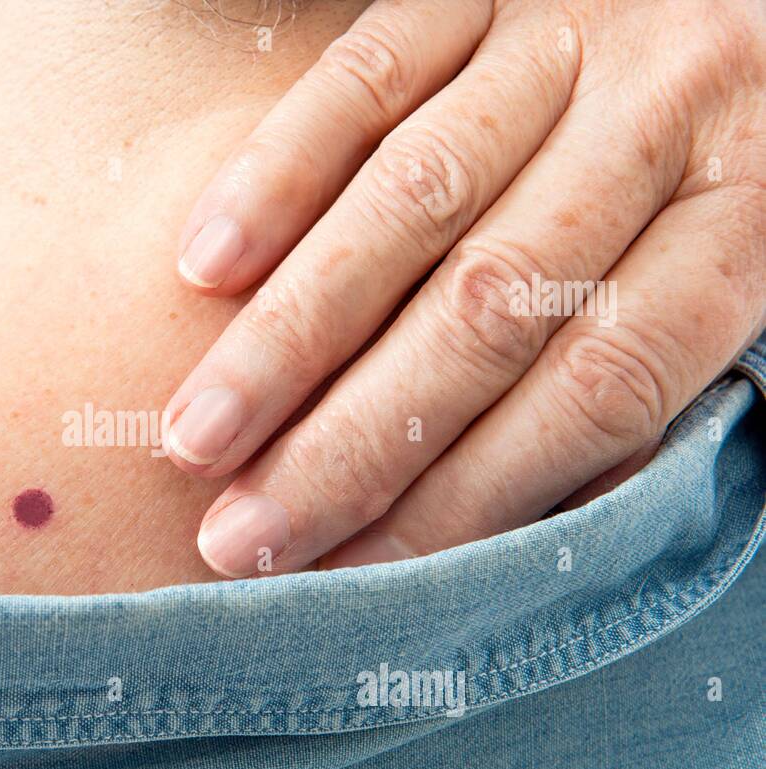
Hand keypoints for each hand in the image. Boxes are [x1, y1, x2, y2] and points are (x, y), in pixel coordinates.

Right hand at [163, 0, 765, 576]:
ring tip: (196, 436)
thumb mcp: (732, 262)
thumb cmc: (723, 156)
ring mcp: (565, 30)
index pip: (600, 387)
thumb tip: (484, 514)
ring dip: (291, 334)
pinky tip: (203, 265)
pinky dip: (279, 173)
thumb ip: (629, 372)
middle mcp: (667, 111)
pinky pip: (368, 75)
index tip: (353, 576)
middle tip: (241, 539)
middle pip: (487, 308)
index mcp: (757, 210)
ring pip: (412, 202)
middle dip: (351, 442)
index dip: (470, 497)